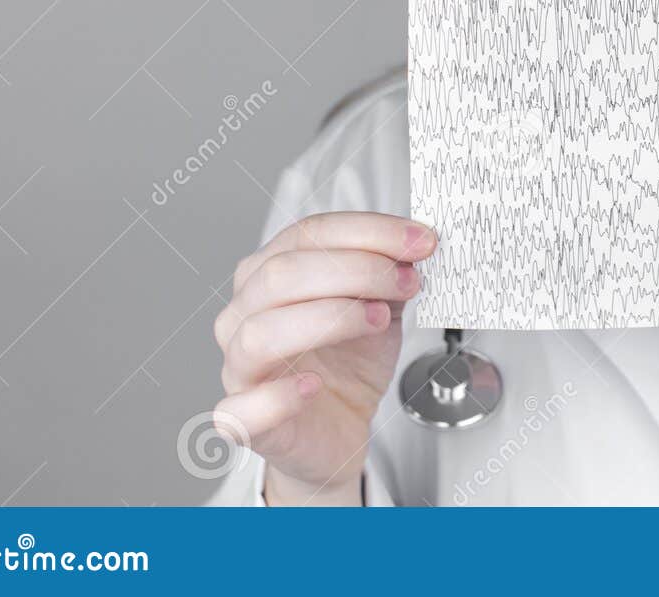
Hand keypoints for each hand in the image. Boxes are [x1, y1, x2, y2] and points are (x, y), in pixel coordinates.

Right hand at [210, 211, 435, 504]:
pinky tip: (312, 387)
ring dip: (328, 319)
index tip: (420, 240)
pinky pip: (241, 408)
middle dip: (356, 270)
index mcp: (270, 273)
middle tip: (407, 281)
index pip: (308, 234)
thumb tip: (413, 244)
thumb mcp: (382, 305)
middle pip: (282, 274)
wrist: (340, 427)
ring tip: (378, 320)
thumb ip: (390, 274)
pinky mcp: (244, 420)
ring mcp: (239, 367)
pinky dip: (277, 397)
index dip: (369, 232)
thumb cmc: (349, 364)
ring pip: (260, 333)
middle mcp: (244, 314)